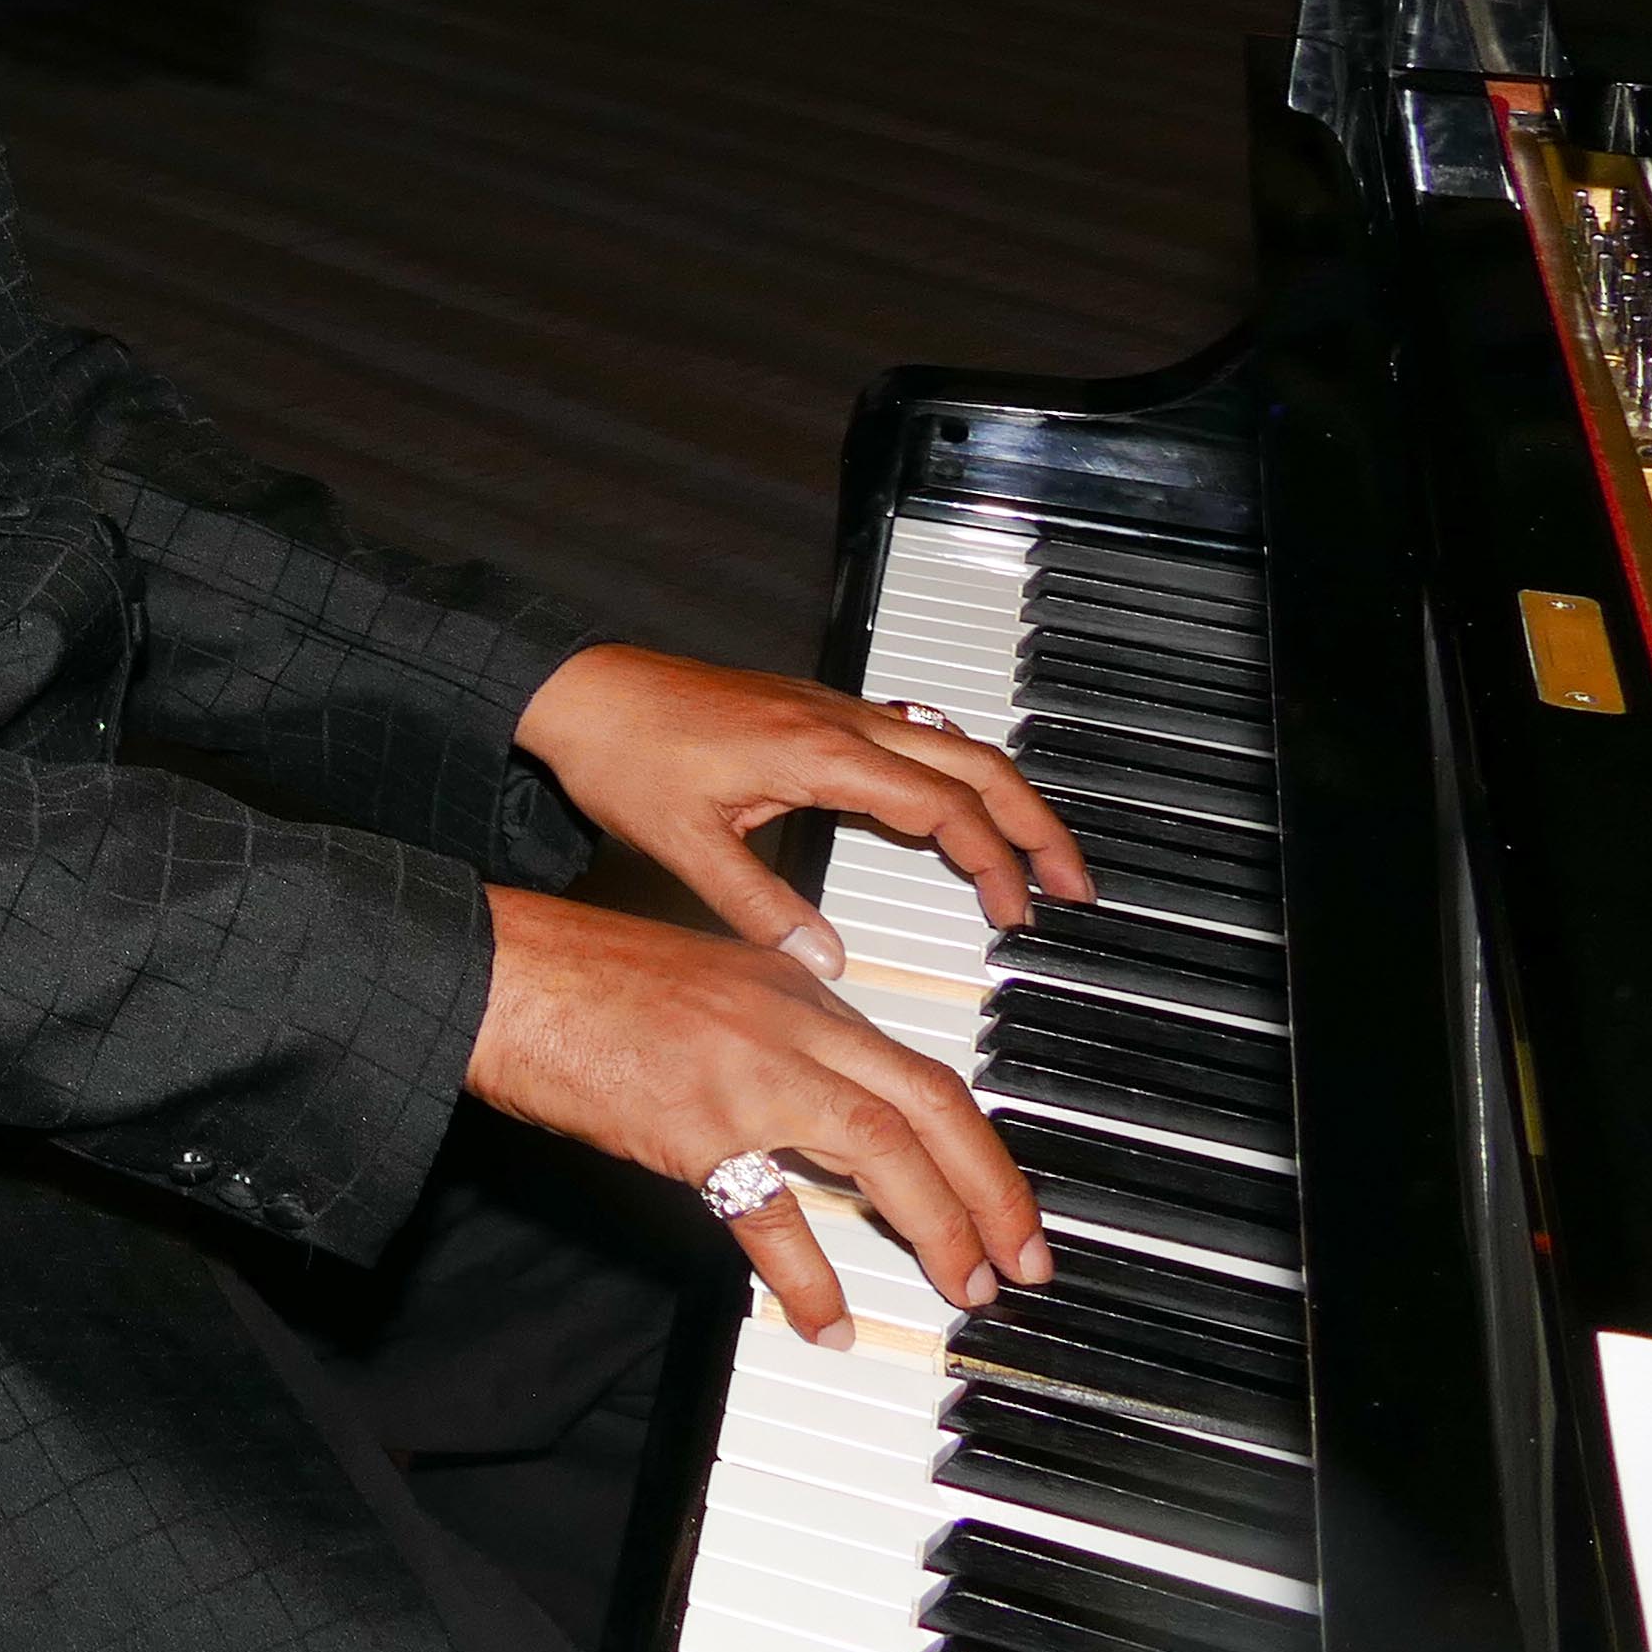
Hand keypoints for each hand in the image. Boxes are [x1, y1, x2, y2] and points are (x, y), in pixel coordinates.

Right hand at [469, 885, 1051, 1344]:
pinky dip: (809, 1275)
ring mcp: (746, 1070)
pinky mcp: (694, 1124)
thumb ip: (769, 1032)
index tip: (1001, 1202)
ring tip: (958, 1286)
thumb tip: (820, 1109)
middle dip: (994, 1191)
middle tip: (1020, 1261)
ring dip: (937, 1226)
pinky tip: (825, 1317)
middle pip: (932, 1105)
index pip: (916, 1068)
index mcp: (792, 984)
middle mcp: (787, 1019)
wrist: (498, 973)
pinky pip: (773, 1211)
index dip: (974, 1144)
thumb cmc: (577, 978)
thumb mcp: (700, 982)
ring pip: (884, 1148)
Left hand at [512, 643, 1092, 974]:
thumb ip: (761, 907)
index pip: (940, 807)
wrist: (576, 689)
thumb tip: (829, 963)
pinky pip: (912, 732)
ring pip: (950, 740)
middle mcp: (837, 720)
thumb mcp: (685, 845)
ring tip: (1037, 854)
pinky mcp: (812, 707)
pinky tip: (959, 808)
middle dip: (1036, 823)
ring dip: (1003, 794)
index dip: (991, 861)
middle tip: (1075, 885)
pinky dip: (956, 772)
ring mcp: (828, 707)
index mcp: (819, 752)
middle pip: (974, 763)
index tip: (1015, 913)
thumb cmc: (622, 754)